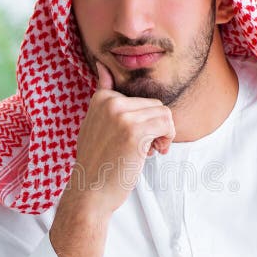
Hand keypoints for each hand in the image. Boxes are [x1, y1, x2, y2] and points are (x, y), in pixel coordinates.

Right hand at [65, 61, 174, 215]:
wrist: (89, 192)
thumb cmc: (96, 162)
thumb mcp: (94, 123)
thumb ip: (102, 95)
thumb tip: (102, 65)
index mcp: (101, 99)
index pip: (141, 99)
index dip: (144, 120)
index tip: (132, 139)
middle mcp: (110, 103)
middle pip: (155, 105)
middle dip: (155, 127)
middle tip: (144, 148)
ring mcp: (121, 116)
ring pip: (164, 113)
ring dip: (162, 134)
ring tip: (148, 150)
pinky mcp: (134, 132)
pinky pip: (167, 125)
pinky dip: (166, 140)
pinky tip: (153, 153)